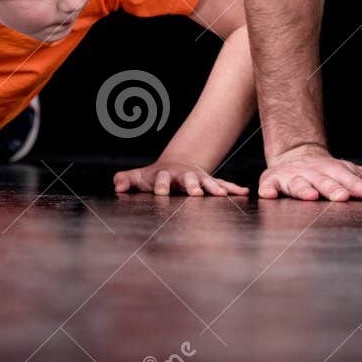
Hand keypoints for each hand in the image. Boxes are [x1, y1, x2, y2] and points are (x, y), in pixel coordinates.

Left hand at [113, 158, 249, 196]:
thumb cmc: (155, 176)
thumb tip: (117, 185)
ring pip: (208, 183)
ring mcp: (198, 179)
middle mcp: (184, 176)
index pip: (162, 179)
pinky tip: (244, 192)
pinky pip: (223, 184)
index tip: (161, 192)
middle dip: (191, 186)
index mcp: (165, 175)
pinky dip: (233, 188)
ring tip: (222, 195)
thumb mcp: (140, 177)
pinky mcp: (210, 182)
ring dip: (214, 188)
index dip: (161, 184)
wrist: (177, 165)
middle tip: (195, 193)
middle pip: (188, 179)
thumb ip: (126, 179)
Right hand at [257, 145, 361, 202]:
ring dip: (304, 189)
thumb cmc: (333, 172)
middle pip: (328, 181)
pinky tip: (268, 195)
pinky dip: (268, 190)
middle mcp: (318, 173)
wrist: (297, 156)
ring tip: (312, 197)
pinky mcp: (273, 182)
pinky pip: (269, 187)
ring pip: (300, 184)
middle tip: (344, 198)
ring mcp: (294, 177)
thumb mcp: (359, 175)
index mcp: (340, 172)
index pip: (355, 182)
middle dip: (335, 189)